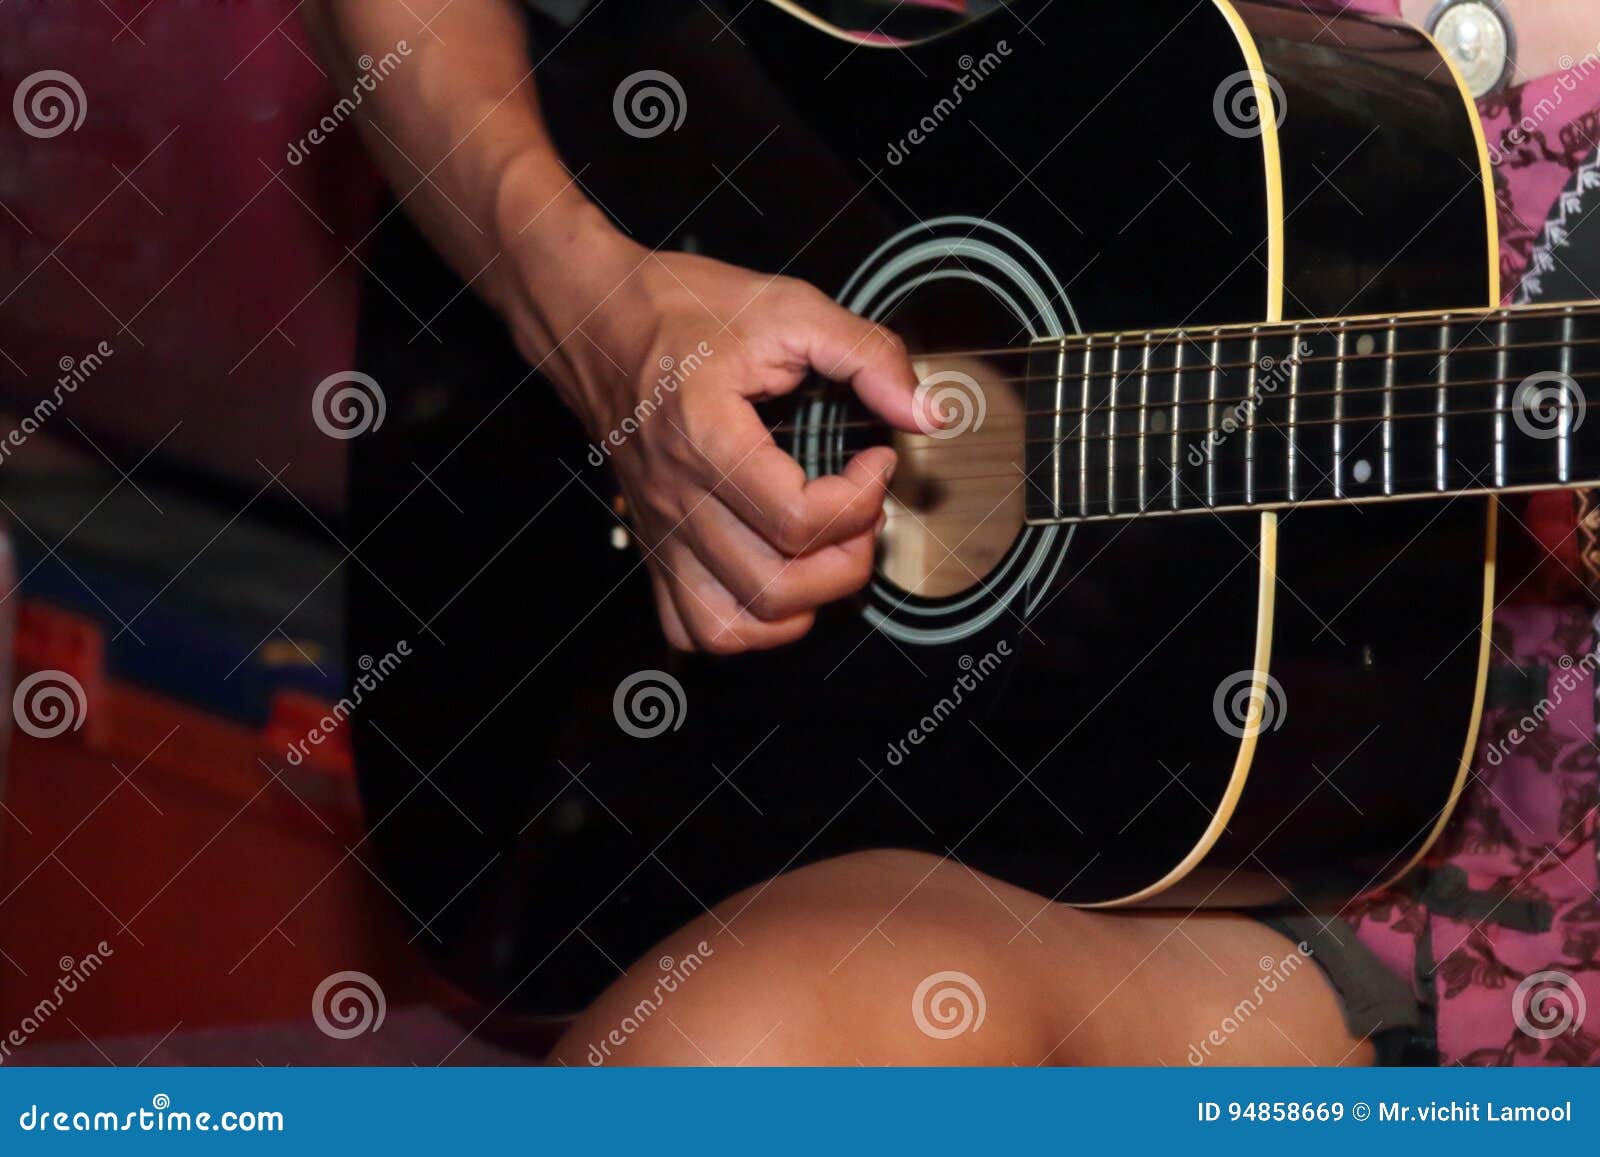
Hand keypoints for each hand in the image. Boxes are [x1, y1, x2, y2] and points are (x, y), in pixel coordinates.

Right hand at [506, 220, 927, 652]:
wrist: (595, 320)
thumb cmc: (680, 311)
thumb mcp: (788, 306)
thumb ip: (866, 353)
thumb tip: (924, 410)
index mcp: (706, 436)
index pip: (798, 518)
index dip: (862, 497)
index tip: (875, 458)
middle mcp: (676, 497)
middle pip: (776, 588)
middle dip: (846, 561)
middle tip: (861, 510)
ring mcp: (660, 532)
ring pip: (736, 627)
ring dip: (802, 603)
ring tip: (824, 549)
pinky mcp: (653, 548)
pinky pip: (695, 629)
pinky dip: (748, 627)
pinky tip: (776, 579)